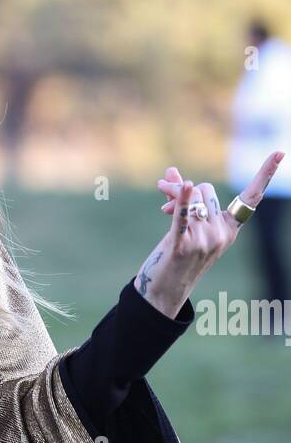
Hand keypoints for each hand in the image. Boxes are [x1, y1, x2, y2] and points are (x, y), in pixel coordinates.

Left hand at [134, 150, 285, 316]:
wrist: (164, 290)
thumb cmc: (178, 256)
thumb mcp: (189, 226)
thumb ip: (184, 199)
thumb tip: (170, 172)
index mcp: (229, 230)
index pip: (251, 198)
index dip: (265, 174)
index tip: (279, 152)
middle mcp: (221, 235)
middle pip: (207, 189)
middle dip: (188, 188)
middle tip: (166, 195)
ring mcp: (204, 242)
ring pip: (193, 197)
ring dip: (175, 194)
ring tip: (163, 207)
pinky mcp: (182, 246)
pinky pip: (183, 216)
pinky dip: (181, 201)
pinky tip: (183, 187)